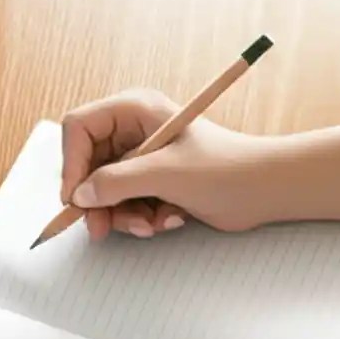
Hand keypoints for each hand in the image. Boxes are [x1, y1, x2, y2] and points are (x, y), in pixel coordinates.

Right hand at [60, 88, 271, 240]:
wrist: (268, 189)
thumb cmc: (227, 168)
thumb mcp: (166, 174)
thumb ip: (116, 183)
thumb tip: (79, 195)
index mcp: (134, 110)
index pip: (80, 129)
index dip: (72, 163)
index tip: (76, 197)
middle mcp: (133, 129)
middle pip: (88, 164)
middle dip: (97, 199)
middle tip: (99, 229)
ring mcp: (141, 156)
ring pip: (104, 188)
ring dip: (120, 214)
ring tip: (147, 226)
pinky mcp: (151, 180)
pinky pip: (124, 201)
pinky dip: (137, 217)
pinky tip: (164, 221)